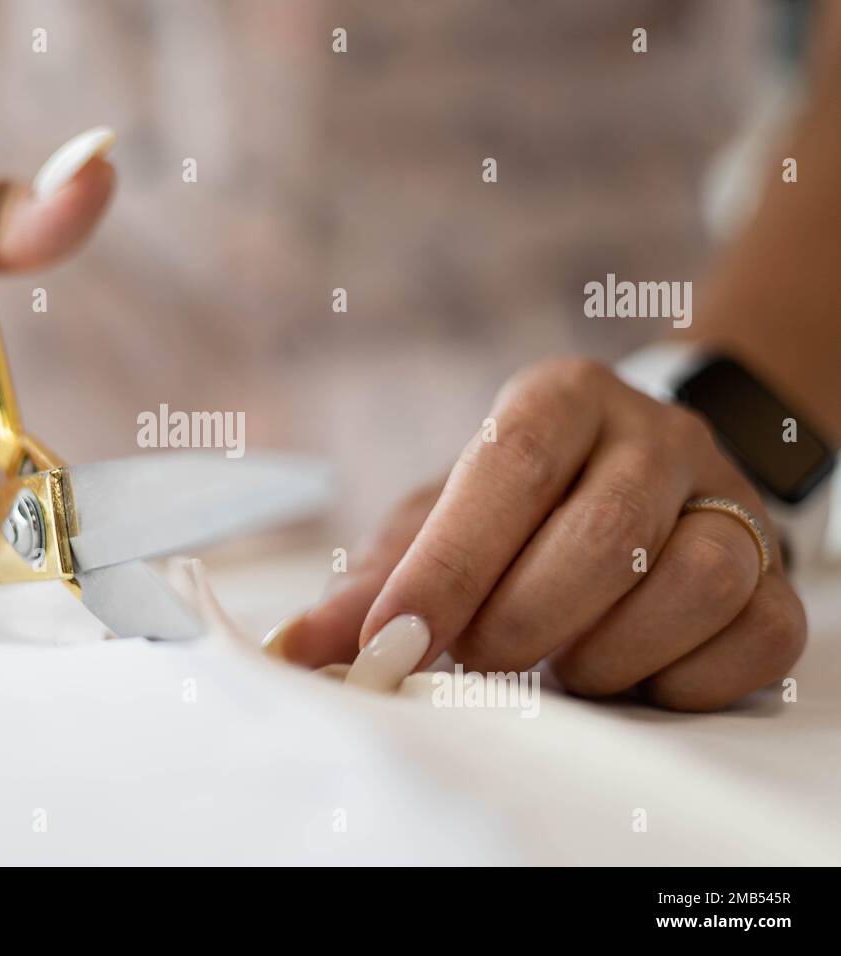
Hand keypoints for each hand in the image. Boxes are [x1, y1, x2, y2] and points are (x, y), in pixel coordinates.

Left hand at [274, 357, 805, 710]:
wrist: (638, 487)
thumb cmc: (516, 513)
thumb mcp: (439, 520)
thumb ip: (376, 579)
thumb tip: (298, 647)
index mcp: (561, 399)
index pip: (511, 466)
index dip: (451, 562)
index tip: (393, 638)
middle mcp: (655, 436)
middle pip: (605, 531)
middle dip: (524, 618)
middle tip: (479, 659)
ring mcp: (728, 501)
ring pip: (694, 579)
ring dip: (607, 652)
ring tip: (559, 665)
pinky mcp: (778, 575)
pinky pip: (756, 636)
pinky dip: (683, 677)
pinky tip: (633, 673)